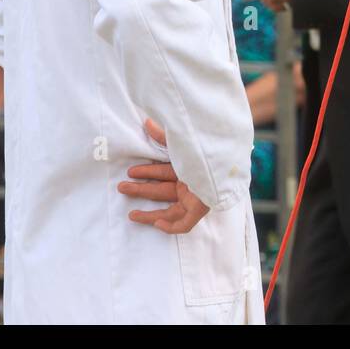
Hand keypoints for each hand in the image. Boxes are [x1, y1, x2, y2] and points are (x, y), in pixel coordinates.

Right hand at [117, 118, 209, 233]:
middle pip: (161, 190)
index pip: (163, 171)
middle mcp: (191, 184)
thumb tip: (147, 122)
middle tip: (121, 188)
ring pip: (170, 211)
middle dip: (140, 189)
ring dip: (150, 214)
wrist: (228, 159)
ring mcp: (196, 198)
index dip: (147, 171)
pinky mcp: (201, 210)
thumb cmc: (207, 150)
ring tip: (131, 215)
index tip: (131, 171)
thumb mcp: (183, 144)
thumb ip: (165, 136)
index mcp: (188, 167)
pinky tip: (157, 223)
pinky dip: (171, 226)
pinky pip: (185, 224)